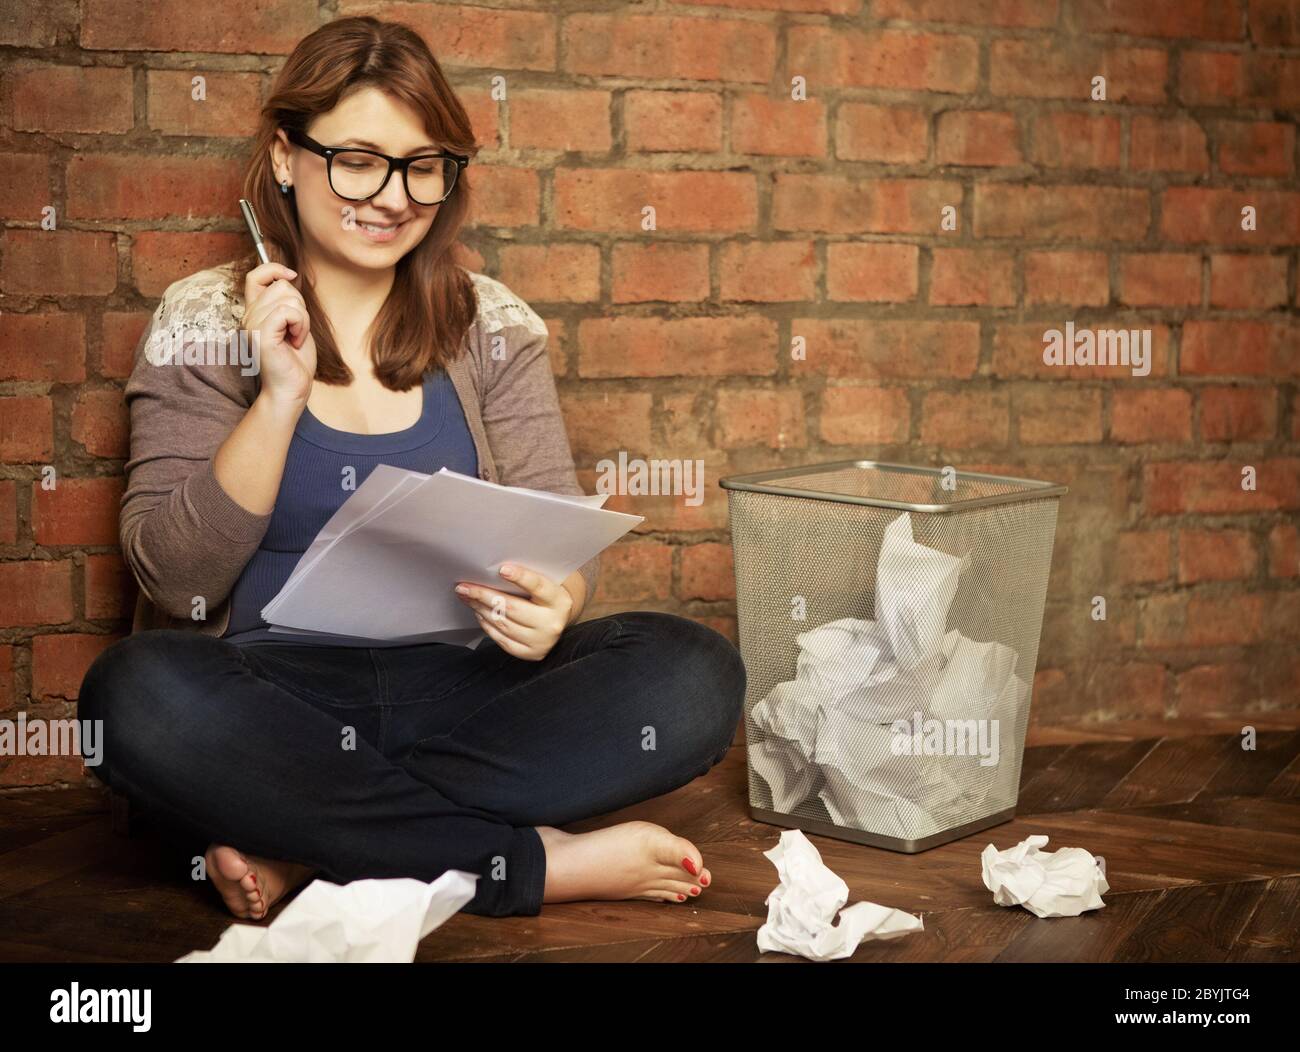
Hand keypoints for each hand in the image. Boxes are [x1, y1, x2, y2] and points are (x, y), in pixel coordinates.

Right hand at [243, 261, 316, 410]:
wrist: (291, 389)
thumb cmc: (295, 361)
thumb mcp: (294, 324)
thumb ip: (288, 303)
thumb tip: (289, 278)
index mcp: (254, 312)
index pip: (255, 275)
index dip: (274, 268)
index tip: (292, 275)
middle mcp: (249, 316)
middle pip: (282, 286)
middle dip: (300, 306)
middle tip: (296, 331)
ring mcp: (252, 325)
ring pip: (289, 298)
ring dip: (302, 319)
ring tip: (295, 338)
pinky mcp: (261, 335)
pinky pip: (289, 312)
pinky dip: (301, 325)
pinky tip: (295, 341)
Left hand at [454, 563, 572, 661]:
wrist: (558, 622)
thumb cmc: (546, 598)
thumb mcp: (545, 585)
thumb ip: (526, 580)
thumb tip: (491, 572)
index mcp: (559, 601)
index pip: (538, 586)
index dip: (521, 577)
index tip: (502, 569)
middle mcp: (552, 623)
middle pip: (513, 608)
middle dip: (485, 596)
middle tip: (464, 587)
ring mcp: (541, 641)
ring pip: (504, 624)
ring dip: (481, 609)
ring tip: (467, 598)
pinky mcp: (530, 653)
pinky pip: (503, 640)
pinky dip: (487, 626)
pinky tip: (479, 613)